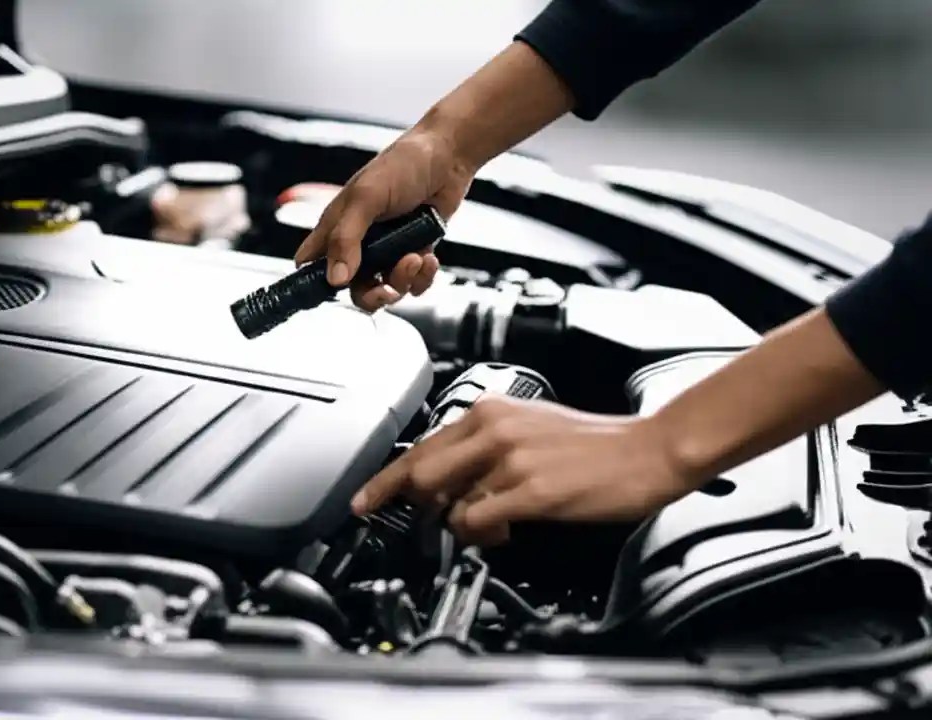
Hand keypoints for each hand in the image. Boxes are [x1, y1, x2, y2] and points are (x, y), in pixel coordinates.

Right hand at [292, 127, 475, 311]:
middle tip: (385, 290)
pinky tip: (428, 256)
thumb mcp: (367, 198)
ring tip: (414, 258)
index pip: (311, 264)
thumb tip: (334, 278)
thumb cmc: (403, 165)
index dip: (312, 284)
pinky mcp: (413, 253)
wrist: (449, 158)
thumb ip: (346, 238)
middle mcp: (359, 242)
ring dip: (402, 280)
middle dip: (371, 295)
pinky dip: (422, 277)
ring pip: (386, 288)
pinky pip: (414, 283)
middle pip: (353, 288)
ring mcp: (387, 250)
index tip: (330, 295)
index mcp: (337, 227)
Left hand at [350, 395, 697, 545]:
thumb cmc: (592, 445)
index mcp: (489, 411)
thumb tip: (445, 481)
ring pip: (450, 503)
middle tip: (423, 524)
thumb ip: (481, 448)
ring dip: (461, 525)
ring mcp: (510, 460)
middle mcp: (493, 430)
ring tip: (492, 525)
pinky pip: (479, 521)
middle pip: (421, 475)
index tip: (364, 501)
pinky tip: (502, 531)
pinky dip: (481, 534)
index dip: (386, 481)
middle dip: (415, 507)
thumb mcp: (527, 428)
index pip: (420, 447)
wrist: (646, 452)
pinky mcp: (531, 491)